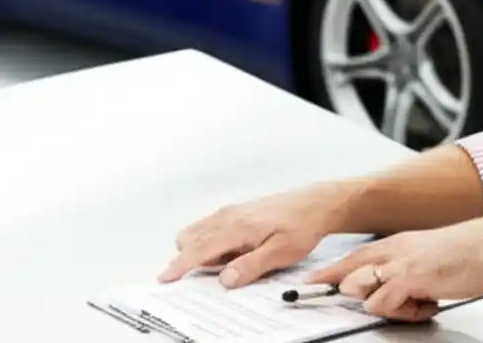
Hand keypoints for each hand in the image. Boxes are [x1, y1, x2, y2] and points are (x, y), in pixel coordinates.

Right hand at [158, 183, 348, 287]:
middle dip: (194, 259)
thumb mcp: (281, 252)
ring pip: (200, 233)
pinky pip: (213, 229)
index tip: (166, 277)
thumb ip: (251, 266)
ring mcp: (232, 212)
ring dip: (207, 251)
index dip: (180, 265)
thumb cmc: (302, 224)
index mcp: (236, 226)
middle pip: (190, 239)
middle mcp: (229, 216)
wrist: (316, 203)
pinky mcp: (237, 212)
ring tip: (239, 259)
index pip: (199, 249)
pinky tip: (242, 249)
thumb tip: (225, 279)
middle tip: (226, 269)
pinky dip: (217, 243)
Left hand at [304, 217, 482, 322]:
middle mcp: (393, 250)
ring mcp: (399, 262)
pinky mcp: (409, 276)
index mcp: (398, 244)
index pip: (354, 257)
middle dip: (346, 288)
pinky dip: (400, 311)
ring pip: (363, 289)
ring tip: (419, 303)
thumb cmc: (468, 255)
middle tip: (361, 297)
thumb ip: (408, 276)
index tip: (310, 280)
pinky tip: (428, 303)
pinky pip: (382, 301)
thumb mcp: (430, 261)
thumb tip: (399, 294)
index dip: (331, 271)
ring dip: (386, 305)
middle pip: (350, 271)